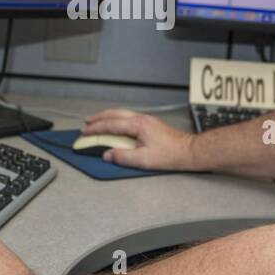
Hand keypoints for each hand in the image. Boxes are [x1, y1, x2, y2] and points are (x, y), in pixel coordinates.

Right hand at [79, 108, 198, 170]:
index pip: (111, 125)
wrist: (189, 151)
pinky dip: (117, 119)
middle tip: (87, 123)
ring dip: (108, 117)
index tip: (85, 132)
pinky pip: (128, 118)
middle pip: (115, 114)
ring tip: (98, 122)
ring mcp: (146, 120)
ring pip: (122, 114)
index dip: (96, 129)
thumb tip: (107, 155)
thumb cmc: (170, 155)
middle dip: (99, 118)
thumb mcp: (144, 160)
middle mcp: (141, 119)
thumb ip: (123, 157)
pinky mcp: (150, 124)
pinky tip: (116, 125)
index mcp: (138, 125)